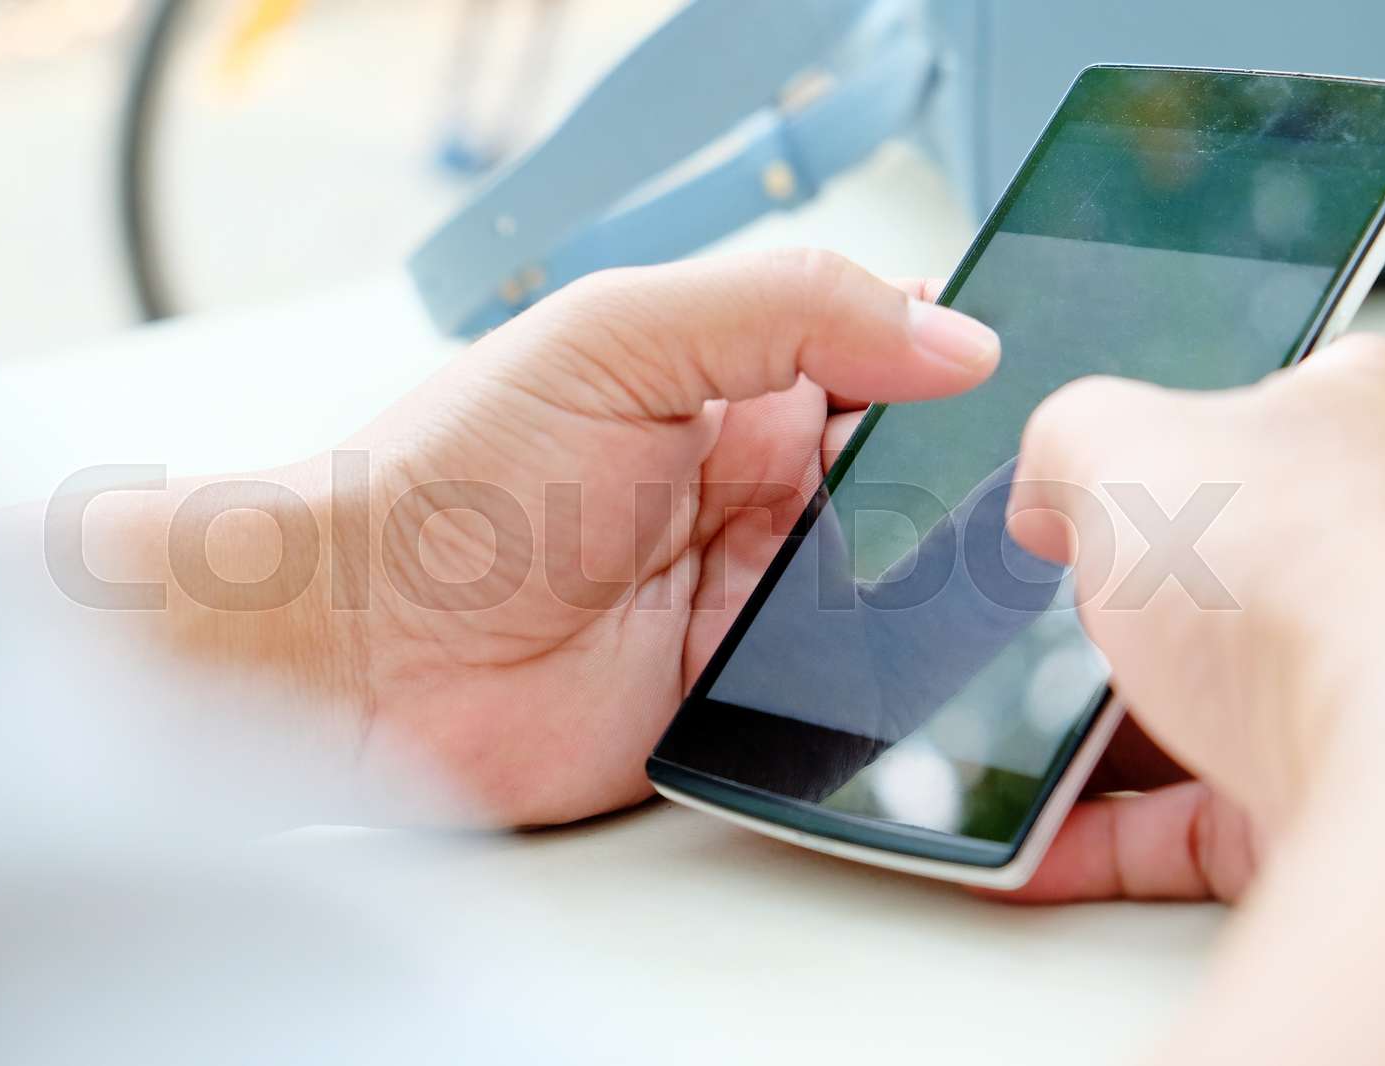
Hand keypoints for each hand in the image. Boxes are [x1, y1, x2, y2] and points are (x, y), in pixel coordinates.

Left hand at [118, 251, 999, 825]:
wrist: (359, 647)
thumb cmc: (448, 478)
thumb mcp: (614, 338)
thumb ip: (782, 308)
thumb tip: (948, 334)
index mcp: (725, 387)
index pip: (880, 356)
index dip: (953, 360)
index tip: (1025, 367)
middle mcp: (747, 492)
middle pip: (908, 478)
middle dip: (965, 480)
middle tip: (1021, 485)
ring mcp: (746, 597)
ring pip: (895, 587)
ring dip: (937, 584)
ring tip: (992, 575)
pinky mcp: (737, 699)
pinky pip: (846, 689)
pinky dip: (890, 679)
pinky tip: (930, 668)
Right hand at [991, 333, 1384, 901]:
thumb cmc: (1304, 575)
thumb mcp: (1119, 449)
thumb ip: (1066, 444)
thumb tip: (1047, 497)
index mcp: (1348, 436)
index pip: (1325, 386)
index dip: (1240, 409)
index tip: (1162, 449)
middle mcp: (1375, 563)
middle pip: (1243, 568)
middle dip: (1134, 601)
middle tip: (1059, 608)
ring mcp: (1358, 690)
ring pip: (1212, 708)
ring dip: (1103, 735)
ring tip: (1019, 746)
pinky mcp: (1328, 801)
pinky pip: (1196, 825)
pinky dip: (1108, 837)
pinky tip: (1038, 844)